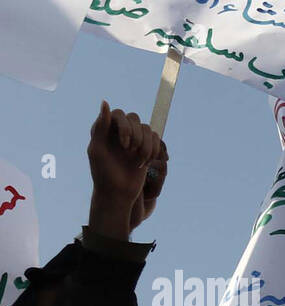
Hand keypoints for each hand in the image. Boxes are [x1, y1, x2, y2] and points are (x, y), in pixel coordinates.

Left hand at [87, 101, 168, 239]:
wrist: (118, 193)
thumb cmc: (103, 173)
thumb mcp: (97, 149)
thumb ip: (100, 126)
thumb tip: (105, 102)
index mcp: (104, 129)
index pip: (118, 114)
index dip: (124, 127)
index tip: (124, 145)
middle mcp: (118, 132)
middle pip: (134, 119)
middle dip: (136, 136)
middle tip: (130, 152)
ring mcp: (133, 140)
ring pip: (147, 129)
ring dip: (145, 146)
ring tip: (139, 162)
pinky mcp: (145, 149)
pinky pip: (156, 140)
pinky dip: (153, 152)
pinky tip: (145, 163)